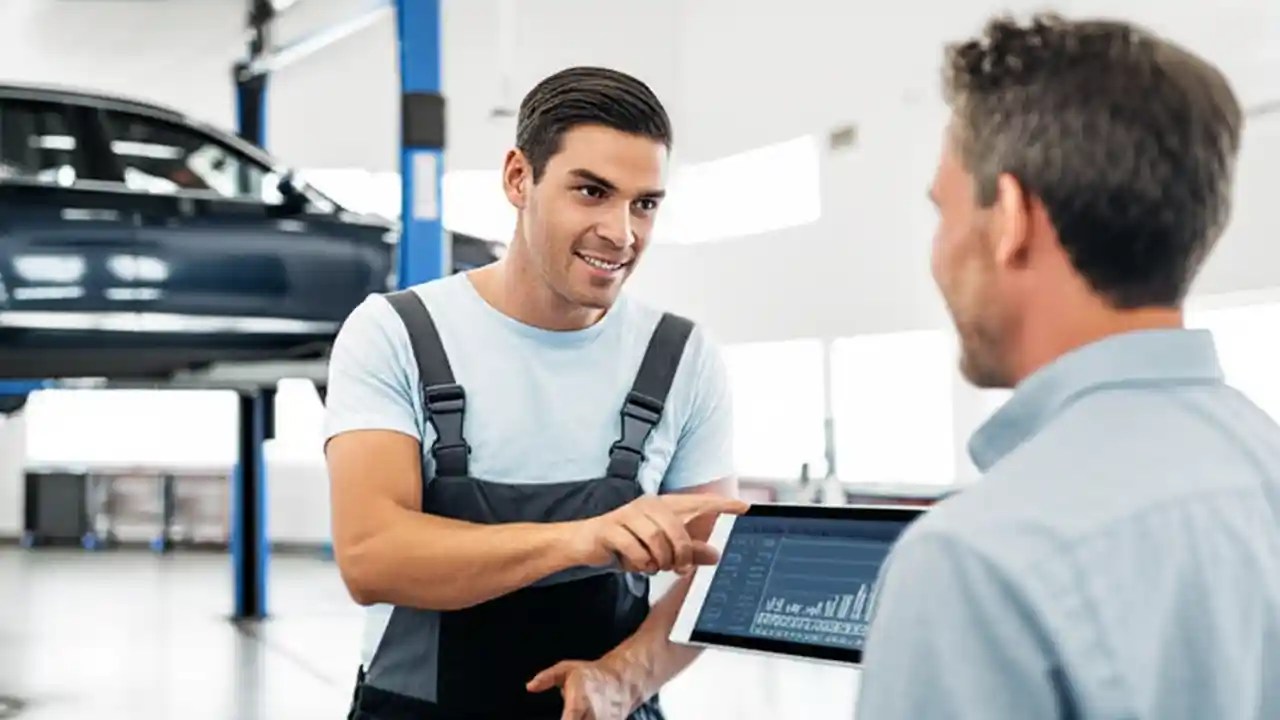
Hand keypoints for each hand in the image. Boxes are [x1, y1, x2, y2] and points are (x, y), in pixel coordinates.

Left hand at [526, 659, 636, 719]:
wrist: (622, 680)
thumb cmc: (590, 675)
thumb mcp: (566, 669)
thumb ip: (547, 678)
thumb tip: (529, 686)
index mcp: (579, 704)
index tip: (560, 718)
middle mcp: (592, 717)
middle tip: (567, 715)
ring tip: (577, 714)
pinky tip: (583, 717)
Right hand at [571, 494, 748, 574]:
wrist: (584, 543)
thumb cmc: (626, 543)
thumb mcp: (661, 550)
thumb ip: (689, 552)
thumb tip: (715, 554)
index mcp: (663, 506)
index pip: (698, 502)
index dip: (721, 504)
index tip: (745, 507)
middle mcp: (647, 505)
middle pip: (677, 529)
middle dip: (681, 554)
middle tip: (678, 569)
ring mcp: (628, 514)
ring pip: (657, 541)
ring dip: (657, 561)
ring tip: (652, 566)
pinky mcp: (611, 528)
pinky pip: (635, 549)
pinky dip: (639, 563)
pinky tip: (635, 564)